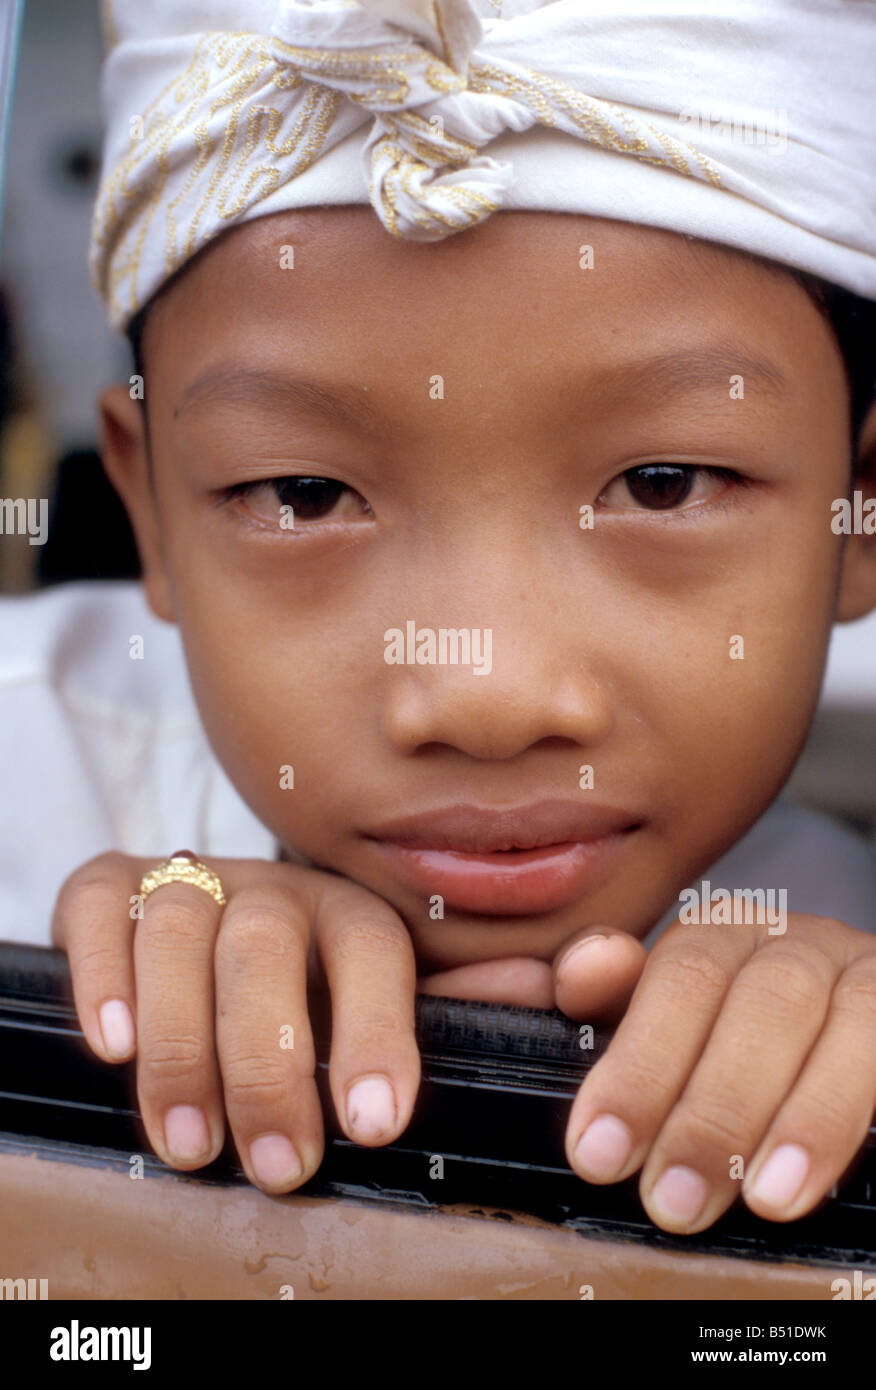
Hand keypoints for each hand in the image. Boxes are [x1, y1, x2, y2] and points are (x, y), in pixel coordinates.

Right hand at [52, 852, 420, 1192]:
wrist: (206, 948)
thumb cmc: (288, 1016)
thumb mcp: (341, 1033)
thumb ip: (357, 1072)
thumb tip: (372, 1134)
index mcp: (344, 914)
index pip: (372, 948)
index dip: (375, 1034)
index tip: (371, 1127)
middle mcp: (271, 888)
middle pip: (262, 945)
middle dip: (265, 1069)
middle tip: (272, 1167)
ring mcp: (193, 879)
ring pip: (177, 929)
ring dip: (178, 1047)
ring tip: (189, 1143)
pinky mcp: (112, 881)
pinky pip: (99, 905)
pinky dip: (100, 977)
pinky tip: (112, 1050)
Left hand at [560, 914, 875, 1232]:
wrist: (830, 1037)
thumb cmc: (728, 1038)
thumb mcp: (661, 1022)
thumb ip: (614, 1001)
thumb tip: (579, 974)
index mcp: (722, 932)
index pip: (679, 980)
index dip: (638, 1068)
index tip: (599, 1151)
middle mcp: (795, 942)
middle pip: (761, 1003)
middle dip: (712, 1110)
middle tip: (673, 1199)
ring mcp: (862, 975)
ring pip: (847, 1021)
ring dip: (805, 1118)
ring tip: (764, 1200)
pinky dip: (858, 1111)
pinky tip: (824, 1170)